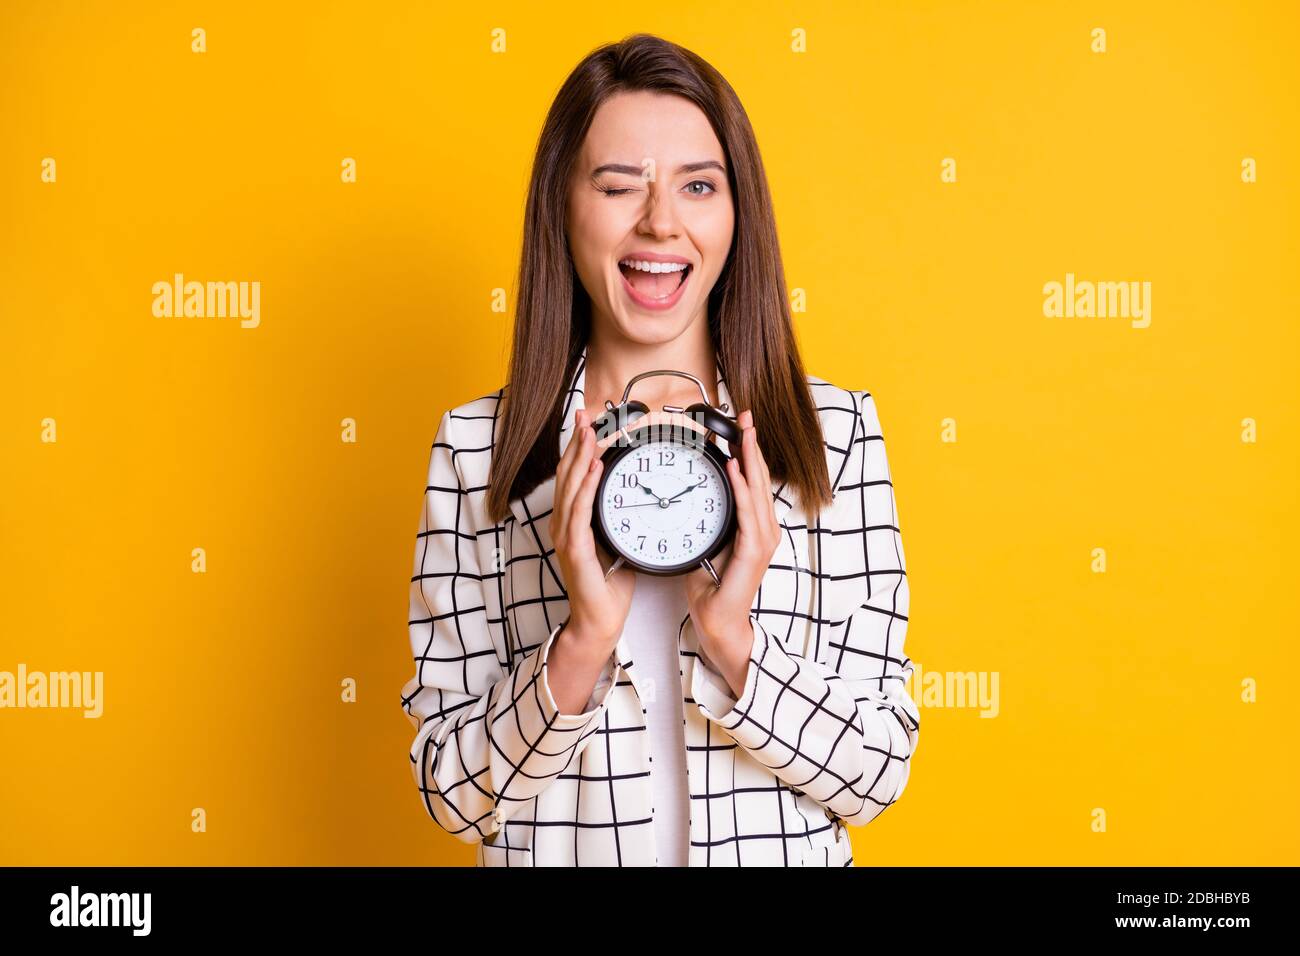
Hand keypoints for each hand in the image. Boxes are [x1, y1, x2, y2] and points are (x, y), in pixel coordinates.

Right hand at [551, 407, 635, 650]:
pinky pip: (579, 511)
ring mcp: (565, 536)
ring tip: (590, 431)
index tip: (591, 423)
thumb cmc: (608, 586)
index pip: (574, 476)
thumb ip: (616, 519)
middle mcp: (564, 524)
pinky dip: (586, 486)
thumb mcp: (616, 542)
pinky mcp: (573, 549)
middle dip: (578, 442)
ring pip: (571, 486)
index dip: (580, 448)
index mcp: (572, 521)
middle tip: (586, 414)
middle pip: (568, 473)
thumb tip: (634, 496)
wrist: (598, 621)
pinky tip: (594, 467)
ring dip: (581, 456)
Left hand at [684, 410, 781, 694]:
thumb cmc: (711, 588)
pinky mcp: (753, 552)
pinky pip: (747, 514)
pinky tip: (734, 468)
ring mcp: (762, 540)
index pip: (751, 480)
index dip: (746, 451)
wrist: (718, 623)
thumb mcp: (705, 543)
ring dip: (749, 459)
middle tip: (745, 416)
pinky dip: (742, 489)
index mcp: (752, 525)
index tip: (739, 426)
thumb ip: (706, 520)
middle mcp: (763, 529)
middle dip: (752, 444)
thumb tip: (689, 498)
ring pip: (757, 489)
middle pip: (759, 477)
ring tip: (743, 433)